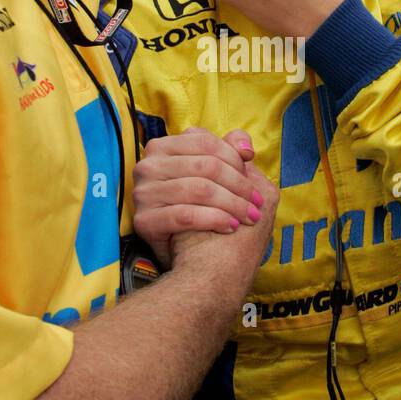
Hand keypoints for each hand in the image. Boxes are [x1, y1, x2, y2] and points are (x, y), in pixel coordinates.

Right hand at [132, 127, 263, 268]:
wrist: (185, 257)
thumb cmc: (202, 207)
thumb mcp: (213, 173)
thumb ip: (230, 151)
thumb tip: (246, 147)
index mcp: (161, 147)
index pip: (205, 142)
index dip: (235, 160)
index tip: (253, 181)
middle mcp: (147, 166)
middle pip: (206, 166)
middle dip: (238, 185)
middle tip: (257, 203)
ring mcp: (143, 193)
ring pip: (200, 189)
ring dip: (232, 204)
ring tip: (250, 217)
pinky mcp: (144, 220)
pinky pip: (186, 215)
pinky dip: (214, 220)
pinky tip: (231, 227)